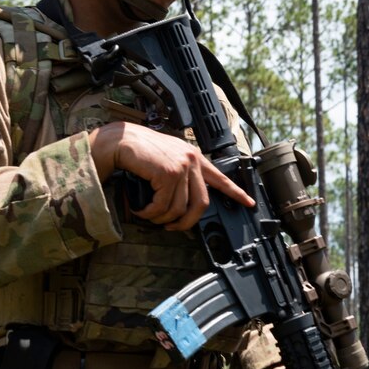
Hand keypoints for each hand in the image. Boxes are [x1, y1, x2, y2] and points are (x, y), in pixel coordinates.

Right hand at [88, 121, 253, 229]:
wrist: (119, 140)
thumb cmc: (138, 152)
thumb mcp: (167, 160)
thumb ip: (181, 175)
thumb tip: (183, 204)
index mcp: (195, 158)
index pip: (221, 177)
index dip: (236, 193)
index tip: (249, 203)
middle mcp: (192, 161)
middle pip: (201, 203)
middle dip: (187, 222)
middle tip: (172, 228)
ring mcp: (182, 166)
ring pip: (179, 208)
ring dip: (161, 218)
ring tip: (149, 215)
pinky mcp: (169, 173)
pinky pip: (163, 206)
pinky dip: (150, 213)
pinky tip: (141, 210)